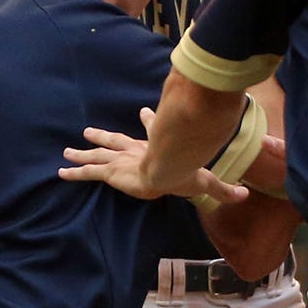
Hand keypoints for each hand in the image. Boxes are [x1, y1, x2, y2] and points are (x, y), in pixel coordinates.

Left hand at [60, 111, 247, 206]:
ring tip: (66, 151)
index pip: (150, 132)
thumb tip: (247, 195)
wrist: (168, 168)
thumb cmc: (185, 172)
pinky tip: (60, 173)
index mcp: (156, 148)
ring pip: (97, 154)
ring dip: (82, 153)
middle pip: (116, 141)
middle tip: (88, 130)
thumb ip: (224, 190)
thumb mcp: (206, 182)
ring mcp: (122, 160)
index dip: (147, 122)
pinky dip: (75, 173)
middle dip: (102, 136)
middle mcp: (136, 150)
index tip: (142, 113)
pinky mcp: (111, 171)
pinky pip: (89, 172)